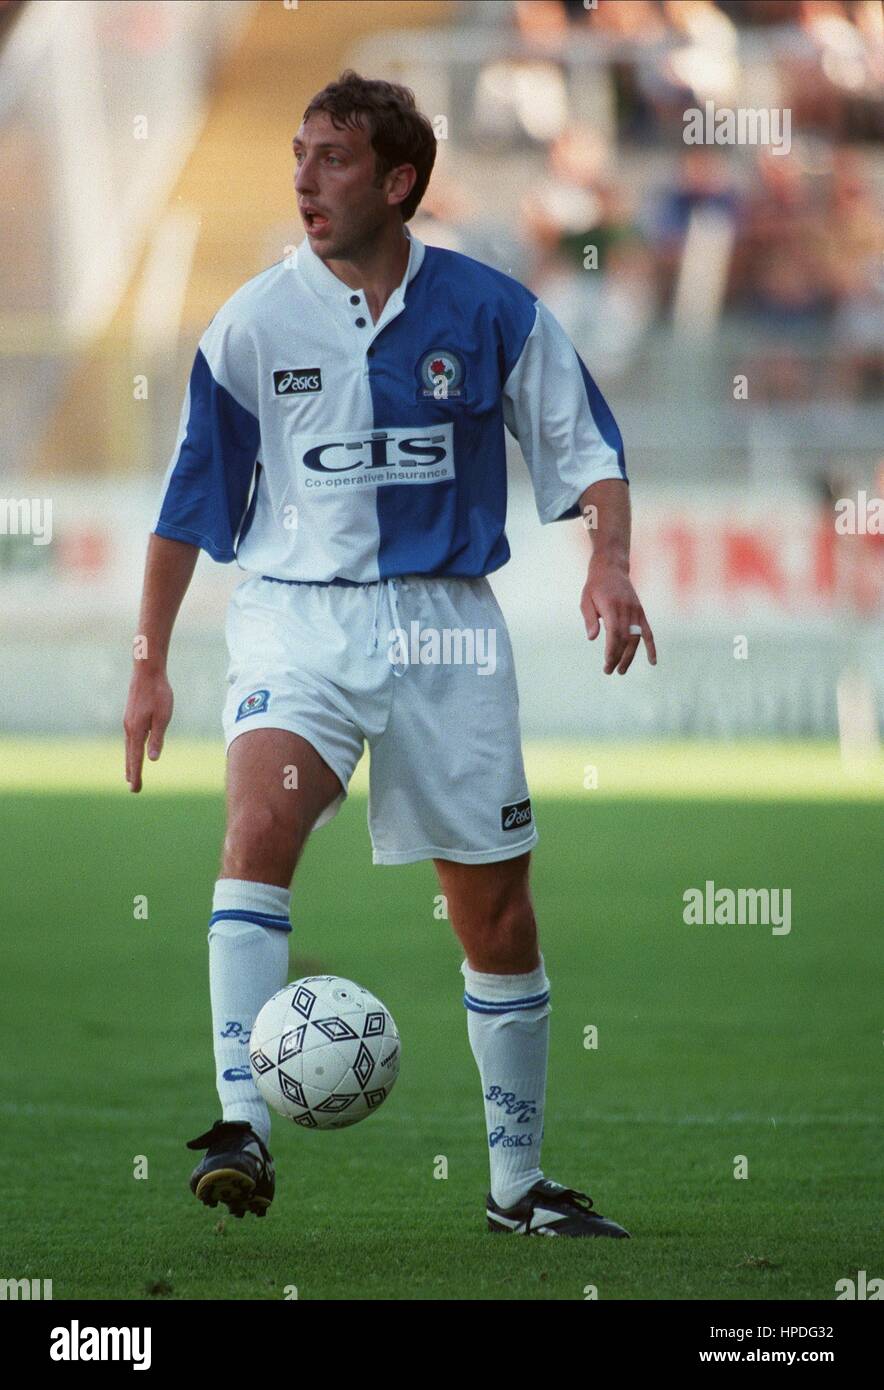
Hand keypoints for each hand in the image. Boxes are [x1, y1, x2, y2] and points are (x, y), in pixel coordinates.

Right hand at [124, 666, 172, 791]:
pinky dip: (131, 749)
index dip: (136, 774)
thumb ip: (157, 739)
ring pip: (128, 747)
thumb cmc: (159, 694)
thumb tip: (151, 759)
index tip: (135, 789)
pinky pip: (130, 738)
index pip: (136, 758)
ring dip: (130, 762)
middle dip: (132, 772)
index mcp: (136, 731)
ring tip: (130, 774)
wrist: (147, 671)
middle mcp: (129, 728)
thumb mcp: (162, 718)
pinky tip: (133, 750)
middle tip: (133, 788)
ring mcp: (128, 722)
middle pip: (130, 755)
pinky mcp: (130, 715)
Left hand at [581, 558, 656, 674]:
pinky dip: (651, 647)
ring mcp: (636, 611)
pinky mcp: (640, 613)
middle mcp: (626, 610)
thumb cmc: (595, 586)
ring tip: (621, 670)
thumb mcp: (586, 600)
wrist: (612, 568)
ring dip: (630, 656)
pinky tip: (652, 661)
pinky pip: (648, 632)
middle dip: (618, 657)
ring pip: (636, 638)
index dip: (612, 650)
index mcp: (612, 607)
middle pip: (625, 639)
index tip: (607, 663)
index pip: (614, 633)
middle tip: (609, 671)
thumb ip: (590, 619)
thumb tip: (592, 638)